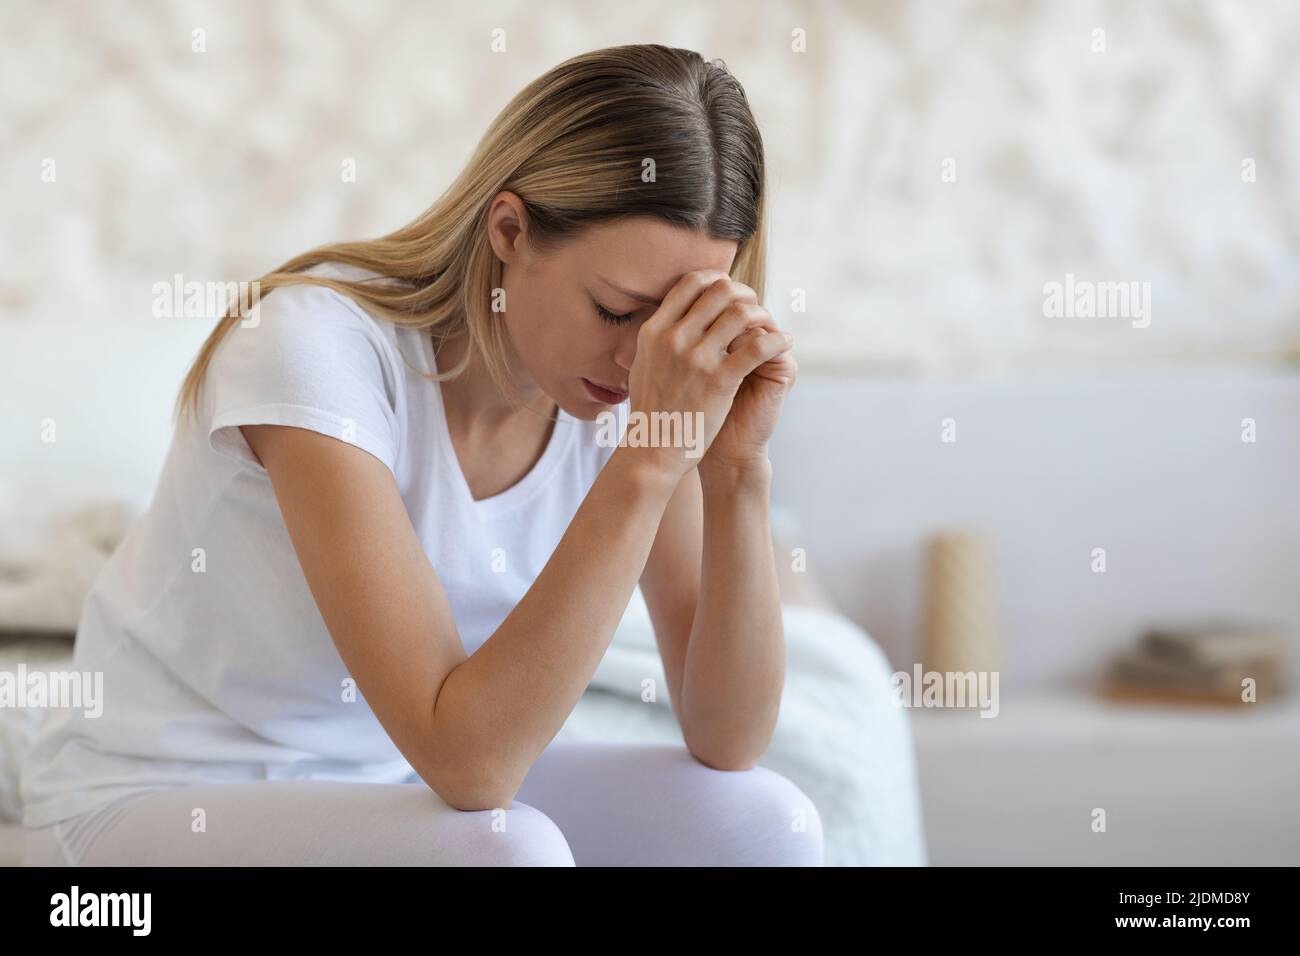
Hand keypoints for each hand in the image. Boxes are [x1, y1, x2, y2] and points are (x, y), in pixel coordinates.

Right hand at [624, 271, 792, 479]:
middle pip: (719, 291)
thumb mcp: (643, 364)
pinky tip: (785, 342)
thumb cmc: (652, 410)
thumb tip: (668, 317)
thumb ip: (657, 338)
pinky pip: (757, 347)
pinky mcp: (719, 380)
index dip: (716, 280)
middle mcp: (673, 338)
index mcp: (654, 330)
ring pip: (741, 314)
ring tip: (770, 325)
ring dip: (762, 315)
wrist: (654, 449)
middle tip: (753, 306)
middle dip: (743, 293)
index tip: (729, 289)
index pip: (690, 284)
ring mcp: (696, 358)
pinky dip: (777, 340)